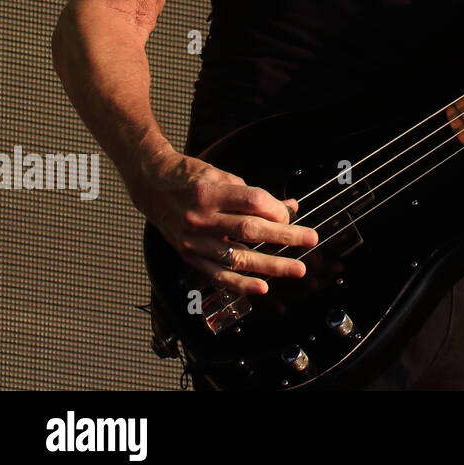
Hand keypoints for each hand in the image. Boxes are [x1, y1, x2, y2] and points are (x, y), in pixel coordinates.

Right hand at [129, 147, 318, 295]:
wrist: (152, 187)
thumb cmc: (191, 179)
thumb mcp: (224, 177)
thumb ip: (254, 195)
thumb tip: (289, 207)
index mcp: (210, 193)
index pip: (252, 202)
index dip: (276, 210)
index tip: (291, 215)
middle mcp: (201, 218)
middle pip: (250, 230)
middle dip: (285, 237)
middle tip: (310, 240)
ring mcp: (193, 240)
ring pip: (238, 256)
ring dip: (271, 265)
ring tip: (297, 269)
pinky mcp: (189, 256)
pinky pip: (218, 275)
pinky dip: (241, 284)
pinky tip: (262, 287)